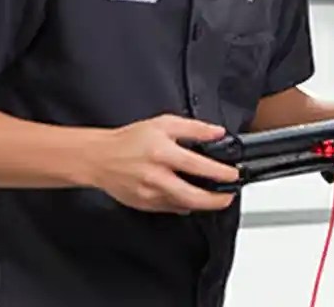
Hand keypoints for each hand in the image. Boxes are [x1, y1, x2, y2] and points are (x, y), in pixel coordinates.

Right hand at [87, 114, 239, 213]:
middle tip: (229, 196)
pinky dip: (185, 205)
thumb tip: (217, 133)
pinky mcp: (144, 205)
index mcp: (162, 154)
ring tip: (215, 198)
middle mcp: (156, 177)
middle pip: (192, 196)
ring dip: (202, 204)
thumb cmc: (130, 140)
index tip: (233, 174)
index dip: (219, 173)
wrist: (100, 158)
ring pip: (183, 205)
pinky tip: (192, 198)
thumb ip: (194, 128)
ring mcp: (149, 194)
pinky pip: (170, 208)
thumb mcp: (164, 124)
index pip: (197, 166)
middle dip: (215, 200)